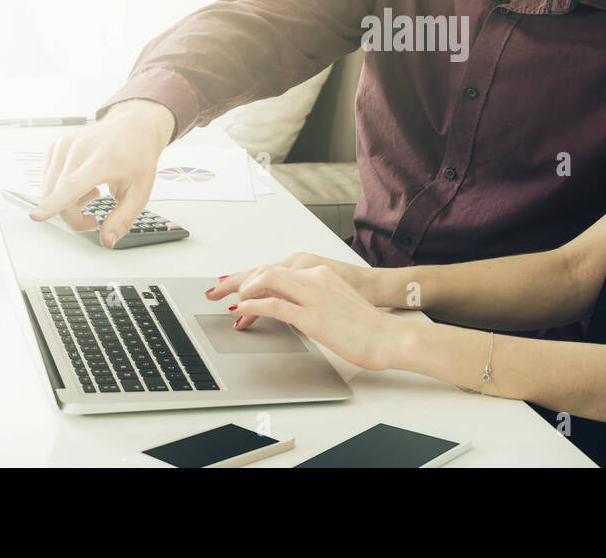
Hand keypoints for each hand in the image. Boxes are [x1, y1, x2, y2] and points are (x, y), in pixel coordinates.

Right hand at [27, 99, 173, 247]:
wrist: (133, 126)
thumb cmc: (137, 155)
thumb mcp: (140, 191)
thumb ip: (123, 219)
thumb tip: (107, 241)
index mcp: (103, 160)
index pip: (72, 185)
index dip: (54, 203)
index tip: (37, 215)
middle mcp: (80, 149)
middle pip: (58, 194)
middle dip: (72, 217)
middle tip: (92, 220)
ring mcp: (65, 145)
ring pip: (49, 189)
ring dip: (66, 203)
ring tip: (92, 194)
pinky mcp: (55, 146)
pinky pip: (48, 179)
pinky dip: (60, 190)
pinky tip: (82, 184)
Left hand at [213, 263, 400, 370]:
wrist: (389, 337)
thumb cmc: (366, 326)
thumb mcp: (337, 303)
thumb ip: (314, 300)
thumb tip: (290, 308)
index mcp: (321, 274)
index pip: (276, 269)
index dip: (250, 276)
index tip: (233, 284)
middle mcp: (315, 278)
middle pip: (265, 270)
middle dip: (237, 280)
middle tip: (217, 291)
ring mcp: (314, 295)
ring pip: (266, 281)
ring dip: (242, 292)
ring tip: (229, 304)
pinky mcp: (312, 316)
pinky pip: (274, 306)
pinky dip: (253, 308)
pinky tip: (242, 314)